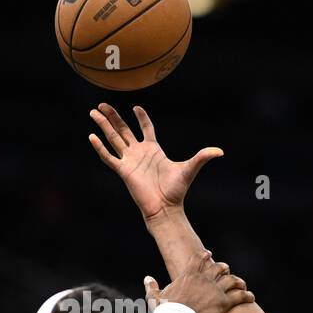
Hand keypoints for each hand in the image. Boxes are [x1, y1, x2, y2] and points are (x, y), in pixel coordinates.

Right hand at [88, 103, 222, 222]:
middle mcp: (139, 153)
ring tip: (93, 112)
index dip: (141, 118)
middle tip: (102, 104)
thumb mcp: (190, 169)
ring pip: (113, 139)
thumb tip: (220, 151)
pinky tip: (91, 136)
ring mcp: (129, 161)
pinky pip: (108, 157)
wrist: (165, 208)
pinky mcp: (123, 171)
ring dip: (103, 125)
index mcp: (153, 150)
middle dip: (113, 117)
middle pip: (123, 130)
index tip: (136, 107)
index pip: (146, 129)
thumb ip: (202, 157)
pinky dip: (100, 147)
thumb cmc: (176, 191)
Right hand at [147, 250, 254, 312]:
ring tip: (241, 285)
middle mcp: (205, 279)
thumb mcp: (154, 296)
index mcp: (189, 275)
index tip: (209, 254)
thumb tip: (147, 278)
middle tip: (226, 272)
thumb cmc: (164, 310)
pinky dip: (247, 295)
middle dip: (224, 269)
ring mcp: (215, 290)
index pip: (199, 258)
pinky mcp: (224, 302)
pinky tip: (251, 297)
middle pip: (220, 267)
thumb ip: (152, 286)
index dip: (205, 255)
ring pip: (232, 279)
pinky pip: (240, 296)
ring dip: (238, 281)